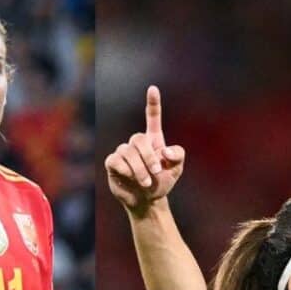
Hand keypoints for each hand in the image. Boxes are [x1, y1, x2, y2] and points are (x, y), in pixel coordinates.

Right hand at [106, 85, 185, 214]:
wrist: (147, 200)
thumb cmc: (163, 182)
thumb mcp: (177, 169)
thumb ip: (178, 155)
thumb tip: (164, 150)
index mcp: (154, 140)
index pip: (152, 117)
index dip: (153, 103)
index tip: (153, 88)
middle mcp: (137, 144)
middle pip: (139, 139)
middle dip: (149, 157)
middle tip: (156, 172)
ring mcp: (123, 152)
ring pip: (128, 152)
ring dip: (139, 169)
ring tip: (146, 182)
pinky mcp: (112, 163)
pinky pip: (116, 161)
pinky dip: (126, 171)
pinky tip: (131, 179)